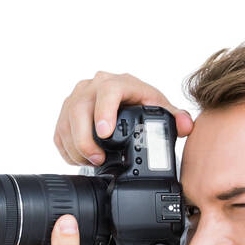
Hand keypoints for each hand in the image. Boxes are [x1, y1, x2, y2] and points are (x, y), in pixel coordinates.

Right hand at [53, 71, 194, 165]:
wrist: (125, 101)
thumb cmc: (142, 103)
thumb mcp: (160, 109)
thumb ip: (175, 118)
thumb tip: (185, 125)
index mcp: (119, 82)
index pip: (108, 91)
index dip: (104, 112)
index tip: (105, 134)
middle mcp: (93, 85)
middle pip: (79, 109)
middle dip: (85, 139)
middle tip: (97, 160)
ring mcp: (77, 97)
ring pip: (66, 122)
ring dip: (76, 147)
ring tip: (91, 162)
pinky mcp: (66, 113)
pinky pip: (59, 132)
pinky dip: (67, 149)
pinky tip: (81, 158)